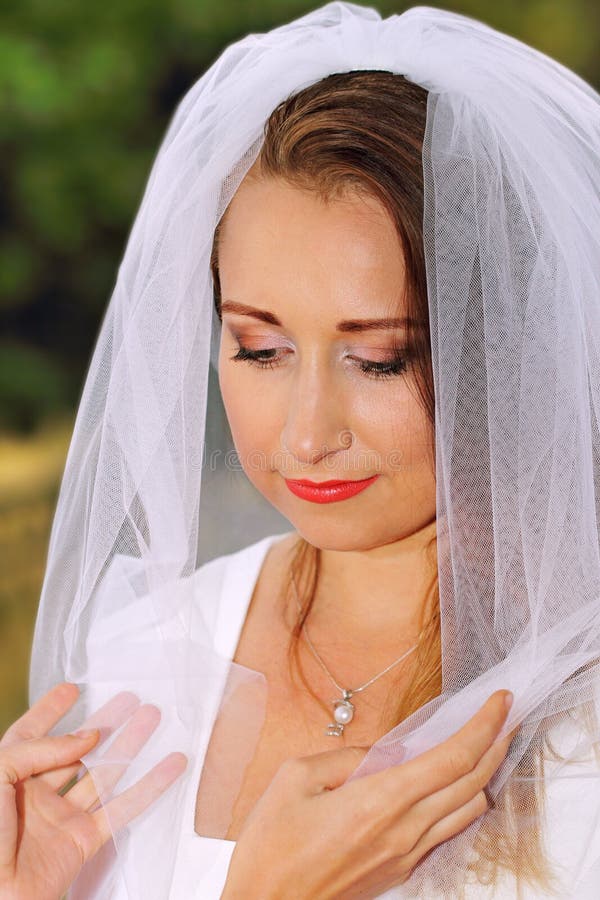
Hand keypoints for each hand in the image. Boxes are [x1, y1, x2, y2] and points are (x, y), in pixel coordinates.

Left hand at [0, 682, 186, 899]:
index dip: (49, 712)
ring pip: (103, 773)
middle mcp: (34, 794)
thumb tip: (86, 738)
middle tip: (128, 699)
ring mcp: (60, 818)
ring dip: (129, 745)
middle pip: (75, 750)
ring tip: (151, 716)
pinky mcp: (83, 842)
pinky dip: (151, 787)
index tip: (71, 689)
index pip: (30, 736)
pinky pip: (122, 809)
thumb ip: (38, 750)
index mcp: (8, 776)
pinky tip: (170, 767)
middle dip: (102, 723)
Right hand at [221, 689, 515, 899]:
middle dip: (497, 742)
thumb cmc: (271, 847)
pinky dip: (461, 800)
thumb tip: (386, 750)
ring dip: (484, 774)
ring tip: (484, 745)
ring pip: (468, 811)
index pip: (453, 758)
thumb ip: (347, 756)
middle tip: (505, 714)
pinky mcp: (400, 871)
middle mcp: (404, 831)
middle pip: (474, 783)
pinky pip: (446, 830)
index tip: (499, 700)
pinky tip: (450, 784)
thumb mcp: (295, 778)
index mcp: (379, 801)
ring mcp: (406, 855)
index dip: (484, 726)